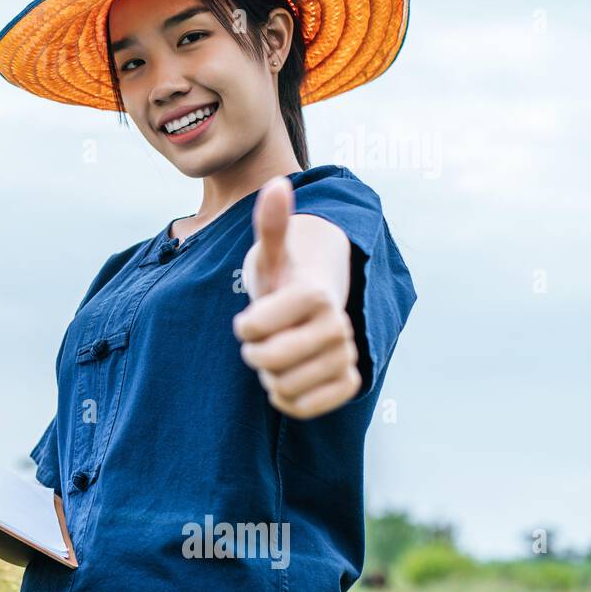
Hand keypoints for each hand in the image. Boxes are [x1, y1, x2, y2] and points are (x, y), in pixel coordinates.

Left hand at [232, 176, 361, 419]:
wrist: (315, 308)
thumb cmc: (285, 279)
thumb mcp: (272, 253)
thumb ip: (271, 224)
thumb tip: (277, 183)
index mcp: (316, 295)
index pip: (253, 328)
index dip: (243, 326)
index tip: (251, 316)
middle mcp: (338, 326)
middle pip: (266, 360)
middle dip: (254, 352)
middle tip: (264, 339)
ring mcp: (346, 356)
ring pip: (282, 386)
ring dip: (269, 375)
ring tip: (280, 354)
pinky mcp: (349, 383)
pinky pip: (302, 407)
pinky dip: (286, 398)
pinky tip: (289, 377)